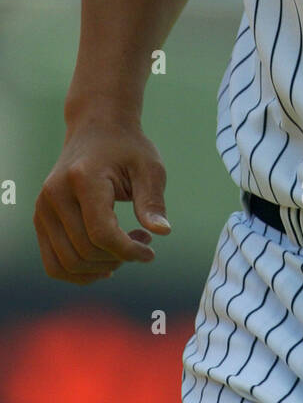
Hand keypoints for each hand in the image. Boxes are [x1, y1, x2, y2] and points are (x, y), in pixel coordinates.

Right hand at [34, 118, 169, 284]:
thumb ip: (153, 200)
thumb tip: (163, 231)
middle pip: (85, 250)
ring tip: (126, 249)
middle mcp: (55, 194)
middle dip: (119, 257)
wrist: (96, 130)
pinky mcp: (40, 219)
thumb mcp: (149, 167)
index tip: (151, 252)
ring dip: (101, 267)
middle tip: (144, 241)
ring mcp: (42, 208)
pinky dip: (79, 273)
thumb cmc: (127, 149)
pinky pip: (54, 263)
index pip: (101, 232)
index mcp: (83, 179)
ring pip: (67, 263)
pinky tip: (105, 265)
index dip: (128, 251)